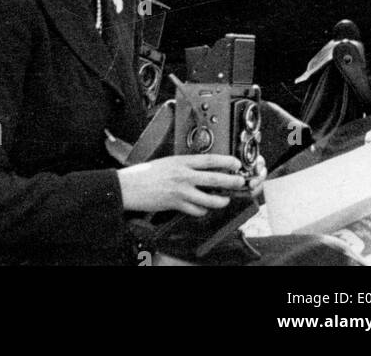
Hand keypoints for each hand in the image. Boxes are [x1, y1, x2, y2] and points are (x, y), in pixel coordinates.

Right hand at [118, 154, 245, 216]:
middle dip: (230, 181)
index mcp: (181, 161)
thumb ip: (184, 165)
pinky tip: (204, 208)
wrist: (131, 186)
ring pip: (209, 199)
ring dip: (221, 201)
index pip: (209, 160)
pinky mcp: (176, 204)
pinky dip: (202, 210)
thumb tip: (199, 168)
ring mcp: (181, 191)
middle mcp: (183, 175)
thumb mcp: (167, 161)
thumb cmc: (146, 173)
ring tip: (225, 200)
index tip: (235, 163)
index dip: (225, 161)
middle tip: (239, 182)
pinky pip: (196, 210)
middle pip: (214, 179)